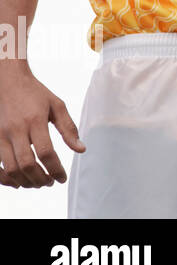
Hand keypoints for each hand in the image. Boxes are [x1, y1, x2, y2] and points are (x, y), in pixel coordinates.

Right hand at [0, 67, 83, 187]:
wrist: (8, 82)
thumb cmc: (36, 94)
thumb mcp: (57, 106)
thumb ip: (69, 128)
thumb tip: (81, 149)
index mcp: (35, 121)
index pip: (46, 152)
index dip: (55, 169)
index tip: (62, 178)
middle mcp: (16, 130)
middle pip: (27, 164)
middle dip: (41, 179)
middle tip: (51, 182)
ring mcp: (1, 136)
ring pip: (11, 168)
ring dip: (26, 181)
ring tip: (38, 182)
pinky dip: (6, 178)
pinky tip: (18, 181)